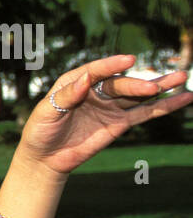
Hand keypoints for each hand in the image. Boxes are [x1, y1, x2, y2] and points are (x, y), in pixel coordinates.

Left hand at [17, 56, 191, 175]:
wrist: (45, 158)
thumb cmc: (40, 131)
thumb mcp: (46, 113)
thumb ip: (66, 97)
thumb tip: (86, 79)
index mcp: (75, 81)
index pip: (96, 70)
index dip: (111, 65)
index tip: (128, 60)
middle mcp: (96, 90)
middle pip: (121, 85)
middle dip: (137, 85)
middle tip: (153, 86)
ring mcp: (111, 106)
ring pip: (138, 95)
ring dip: (160, 86)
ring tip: (182, 77)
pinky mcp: (120, 123)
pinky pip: (145, 113)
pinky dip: (165, 106)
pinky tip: (184, 98)